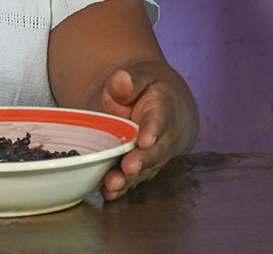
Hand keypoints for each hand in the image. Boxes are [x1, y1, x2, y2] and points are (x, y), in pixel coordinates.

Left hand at [98, 66, 195, 200]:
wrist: (164, 108)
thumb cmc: (147, 92)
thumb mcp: (138, 79)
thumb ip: (128, 81)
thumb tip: (120, 78)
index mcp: (163, 110)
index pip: (159, 121)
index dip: (152, 131)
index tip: (145, 139)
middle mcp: (163, 138)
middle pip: (154, 152)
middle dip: (141, 161)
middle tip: (129, 167)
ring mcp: (155, 155)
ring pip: (144, 170)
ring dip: (130, 179)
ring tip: (113, 184)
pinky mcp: (145, 167)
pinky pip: (135, 178)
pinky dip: (123, 187)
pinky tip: (108, 193)